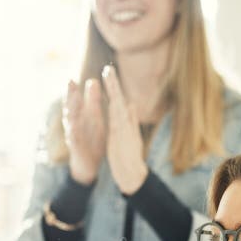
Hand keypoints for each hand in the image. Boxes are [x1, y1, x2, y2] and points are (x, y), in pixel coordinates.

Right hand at [63, 79, 105, 184]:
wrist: (88, 164)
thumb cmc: (91, 139)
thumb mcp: (94, 118)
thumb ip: (93, 102)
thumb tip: (93, 81)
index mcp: (82, 116)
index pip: (80, 99)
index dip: (80, 88)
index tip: (82, 76)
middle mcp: (74, 123)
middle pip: (71, 106)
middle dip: (70, 95)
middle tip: (71, 81)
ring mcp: (73, 134)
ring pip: (70, 120)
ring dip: (69, 110)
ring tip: (70, 100)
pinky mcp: (74, 146)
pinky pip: (72, 138)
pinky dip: (72, 132)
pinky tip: (72, 126)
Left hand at [101, 65, 148, 194]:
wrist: (132, 173)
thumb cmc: (130, 156)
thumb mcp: (130, 135)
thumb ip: (131, 119)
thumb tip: (132, 104)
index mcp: (124, 122)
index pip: (117, 101)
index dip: (113, 87)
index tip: (108, 72)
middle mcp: (125, 124)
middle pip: (118, 100)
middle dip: (113, 83)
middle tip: (108, 67)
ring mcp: (124, 130)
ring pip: (118, 106)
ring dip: (114, 91)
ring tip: (109, 78)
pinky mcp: (121, 138)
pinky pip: (117, 121)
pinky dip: (116, 111)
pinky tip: (115, 100)